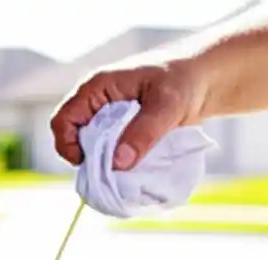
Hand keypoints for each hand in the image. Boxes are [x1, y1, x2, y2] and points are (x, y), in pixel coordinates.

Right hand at [49, 61, 209, 169]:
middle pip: (73, 137)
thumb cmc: (183, 80)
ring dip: (104, 162)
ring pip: (91, 146)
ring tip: (125, 172)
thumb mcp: (166, 106)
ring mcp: (107, 116)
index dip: (68, 145)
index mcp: (97, 88)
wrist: (204, 79)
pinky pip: (108, 149)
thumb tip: (117, 163)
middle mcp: (96, 102)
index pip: (63, 120)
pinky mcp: (120, 128)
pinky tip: (133, 167)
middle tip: (112, 173)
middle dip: (88, 158)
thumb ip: (143, 133)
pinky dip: (116, 161)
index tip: (90, 164)